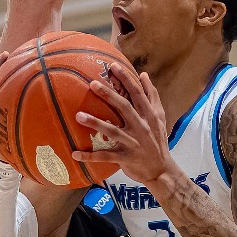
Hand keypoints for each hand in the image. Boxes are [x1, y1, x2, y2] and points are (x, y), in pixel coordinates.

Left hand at [72, 61, 173, 184]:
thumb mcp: (160, 117)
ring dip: (95, 123)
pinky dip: (90, 156)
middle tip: (92, 83)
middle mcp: (141, 126)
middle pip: (123, 107)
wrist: (162, 170)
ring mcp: (132, 142)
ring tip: (78, 116)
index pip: (137, 93)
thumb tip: (143, 75)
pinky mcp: (125, 157)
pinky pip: (105, 156)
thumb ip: (152, 95)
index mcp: (149, 115)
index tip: (113, 66)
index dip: (125, 79)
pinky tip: (75, 153)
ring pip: (112, 130)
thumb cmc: (158, 141)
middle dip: (108, 95)